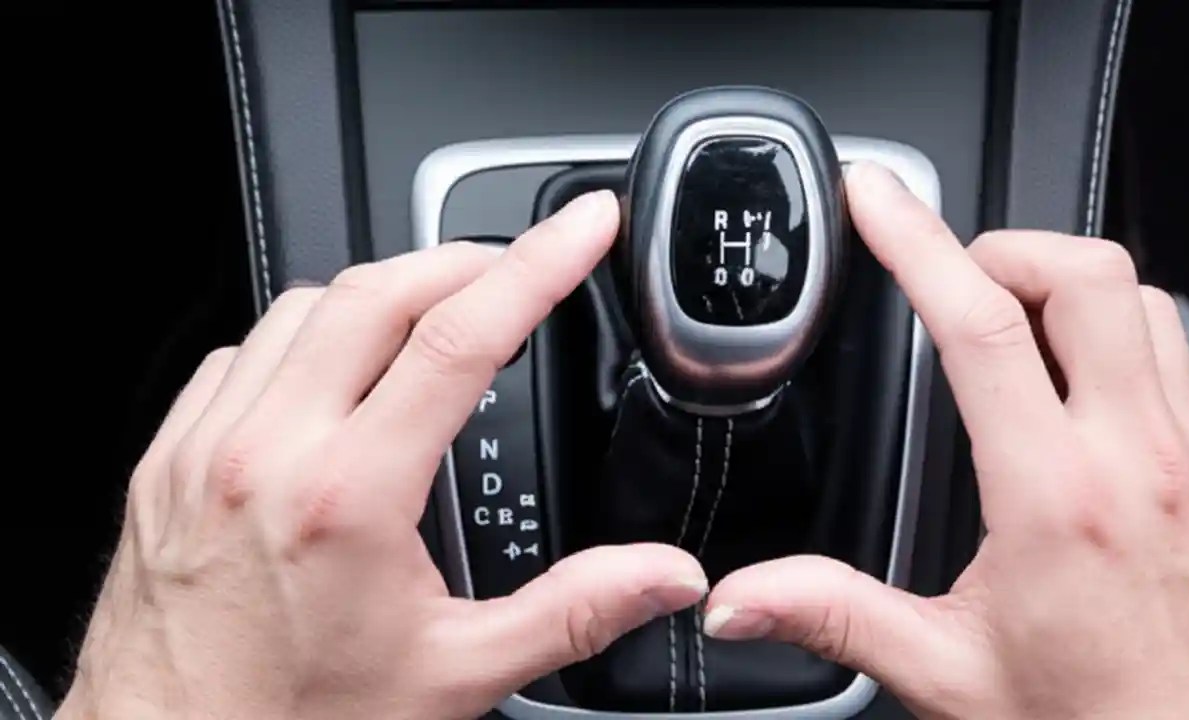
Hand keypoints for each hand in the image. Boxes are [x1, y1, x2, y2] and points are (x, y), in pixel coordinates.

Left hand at [57, 190, 707, 719]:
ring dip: (381, 290)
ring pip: (301, 305)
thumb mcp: (457, 674)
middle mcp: (268, 452)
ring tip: (435, 309)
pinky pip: (241, 353)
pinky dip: (302, 333)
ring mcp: (207, 447)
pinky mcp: (169, 458)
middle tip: (520, 265)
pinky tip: (333, 365)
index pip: (460, 337)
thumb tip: (664, 577)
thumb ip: (575, 612)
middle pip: (377, 291)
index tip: (582, 227)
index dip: (537, 266)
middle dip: (463, 258)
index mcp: (349, 495)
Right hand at [703, 162, 1188, 718]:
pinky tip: (1082, 369)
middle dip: (1003, 246)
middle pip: (1085, 274)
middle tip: (945, 274)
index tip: (877, 200)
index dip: (915, 243)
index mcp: (1055, 496)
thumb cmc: (1089, 719)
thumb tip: (740, 599)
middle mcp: (1135, 457)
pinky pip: (1181, 353)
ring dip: (1066, 282)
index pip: (982, 325)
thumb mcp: (942, 669)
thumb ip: (831, 616)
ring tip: (1005, 310)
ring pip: (1143, 299)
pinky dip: (1126, 331)